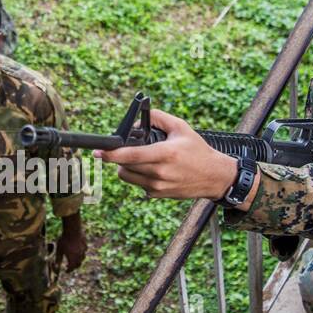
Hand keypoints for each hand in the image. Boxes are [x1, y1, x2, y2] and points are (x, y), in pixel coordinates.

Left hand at [57, 217, 86, 271]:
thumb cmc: (64, 240)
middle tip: (71, 267)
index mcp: (72, 259)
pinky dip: (82, 254)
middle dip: (74, 267)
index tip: (66, 271)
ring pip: (82, 258)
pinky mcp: (85, 245)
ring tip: (76, 261)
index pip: (71, 268)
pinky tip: (80, 251)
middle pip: (78, 264)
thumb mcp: (59, 250)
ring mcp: (83, 250)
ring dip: (79, 261)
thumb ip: (58, 259)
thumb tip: (55, 267)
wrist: (73, 230)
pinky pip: (84, 251)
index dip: (69, 270)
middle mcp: (79, 256)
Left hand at [95, 108, 239, 199]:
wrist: (213, 177)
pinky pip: (138, 184)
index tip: (98, 152)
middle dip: (119, 157)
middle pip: (123, 167)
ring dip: (126, 167)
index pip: (130, 155)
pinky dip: (139, 176)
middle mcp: (159, 172)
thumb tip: (138, 120)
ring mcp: (157, 186)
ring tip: (141, 159)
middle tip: (125, 149)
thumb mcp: (181, 128)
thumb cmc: (197, 150)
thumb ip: (159, 118)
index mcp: (164, 154)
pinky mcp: (157, 195)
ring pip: (127, 177)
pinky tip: (153, 170)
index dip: (111, 154)